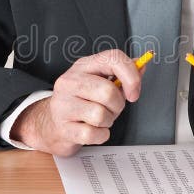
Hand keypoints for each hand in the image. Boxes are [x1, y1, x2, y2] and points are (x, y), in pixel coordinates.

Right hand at [11, 50, 142, 155]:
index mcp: (84, 66)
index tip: (134, 93)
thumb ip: (122, 75)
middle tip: (111, 109)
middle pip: (108, 91)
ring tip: (99, 119)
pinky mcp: (62, 127)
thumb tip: (142, 64)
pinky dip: (100, 135)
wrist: (52, 124)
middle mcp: (70, 81)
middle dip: (117, 106)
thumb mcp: (100, 83)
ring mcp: (63, 104)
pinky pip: (93, 134)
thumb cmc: (82, 102)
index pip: (113, 58)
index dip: (131, 76)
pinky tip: (92, 130)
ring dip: (108, 121)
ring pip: (101, 115)